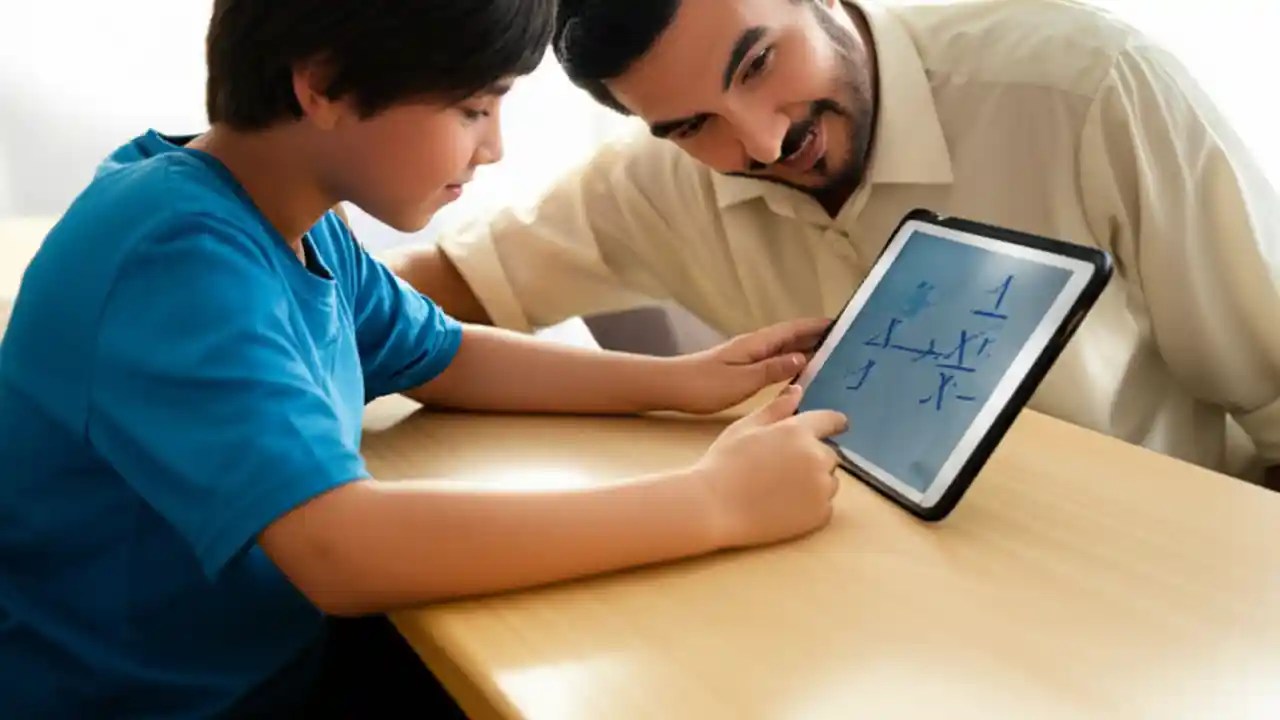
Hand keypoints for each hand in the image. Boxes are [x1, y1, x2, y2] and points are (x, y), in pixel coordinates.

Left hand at [668, 317, 830, 414]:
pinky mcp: (740, 369)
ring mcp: (746, 357)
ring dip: (804, 351)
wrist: (670, 387)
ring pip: (782, 350)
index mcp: (756, 344)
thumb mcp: (742, 380)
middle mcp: (754, 346)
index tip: (840, 323)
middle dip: (816, 337)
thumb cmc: (703, 385)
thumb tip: (803, 357)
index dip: (816, 326)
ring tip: (830, 357)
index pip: (792, 330)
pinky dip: (789, 364)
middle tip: (844, 342)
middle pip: (790, 338)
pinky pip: (773, 362)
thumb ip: (772, 369)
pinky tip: (798, 374)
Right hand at [694, 385, 847, 549]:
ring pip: (828, 481)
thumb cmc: (724, 463)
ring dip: (814, 482)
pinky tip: (785, 507)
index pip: (831, 420)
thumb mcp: (745, 427)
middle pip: (829, 454)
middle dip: (812, 457)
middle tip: (782, 469)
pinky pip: (825, 506)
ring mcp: (821, 488)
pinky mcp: (820, 514)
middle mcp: (816, 457)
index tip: (839, 425)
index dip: (835, 422)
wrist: (714, 507)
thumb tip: (797, 390)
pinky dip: (811, 506)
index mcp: (798, 431)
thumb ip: (775, 408)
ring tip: (781, 490)